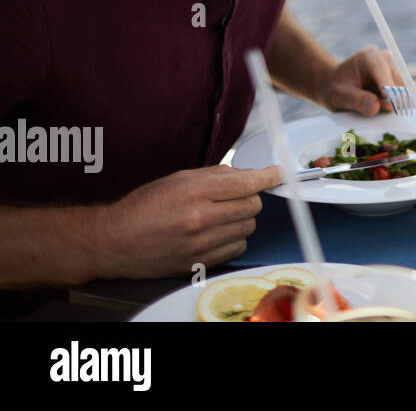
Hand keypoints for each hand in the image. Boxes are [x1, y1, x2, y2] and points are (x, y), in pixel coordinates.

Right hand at [93, 165, 280, 279]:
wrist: (113, 241)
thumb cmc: (144, 206)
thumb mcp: (177, 179)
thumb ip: (214, 175)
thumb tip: (245, 174)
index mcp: (194, 192)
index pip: (246, 183)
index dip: (267, 176)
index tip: (278, 173)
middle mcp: (200, 219)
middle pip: (253, 206)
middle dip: (250, 197)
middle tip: (235, 196)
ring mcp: (200, 245)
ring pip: (248, 228)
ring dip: (242, 219)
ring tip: (220, 216)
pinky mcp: (199, 264)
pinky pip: (237, 249)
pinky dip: (234, 239)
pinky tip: (217, 233)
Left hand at [312, 44, 400, 115]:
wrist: (336, 86)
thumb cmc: (336, 89)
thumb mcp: (340, 96)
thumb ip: (357, 101)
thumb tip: (376, 107)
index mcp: (370, 56)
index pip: (384, 71)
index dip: (388, 89)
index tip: (387, 106)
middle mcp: (386, 59)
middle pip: (397, 83)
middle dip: (390, 100)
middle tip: (377, 112)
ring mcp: (393, 69)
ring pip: (403, 91)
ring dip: (391, 104)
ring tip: (373, 107)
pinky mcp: (397, 80)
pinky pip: (403, 96)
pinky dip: (393, 105)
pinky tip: (379, 106)